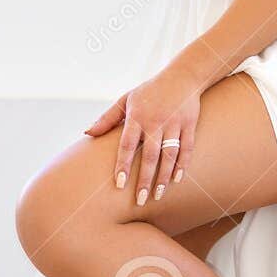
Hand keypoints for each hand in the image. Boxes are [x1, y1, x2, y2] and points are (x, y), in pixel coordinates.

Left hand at [83, 65, 201, 202]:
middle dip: (145, 179)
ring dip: (163, 177)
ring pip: (169, 155)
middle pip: (150, 155)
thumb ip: (107, 118)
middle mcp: (156, 121)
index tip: (119, 184)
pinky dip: (182, 165)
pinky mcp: (189, 124)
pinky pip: (186, 148)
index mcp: (137, 116)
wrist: (182, 76)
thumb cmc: (149, 91)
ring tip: (157, 195)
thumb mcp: (126, 100)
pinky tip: (176, 180)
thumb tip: (87, 133)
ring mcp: (174, 123)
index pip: (127, 144)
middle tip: (140, 200)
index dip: (123, 164)